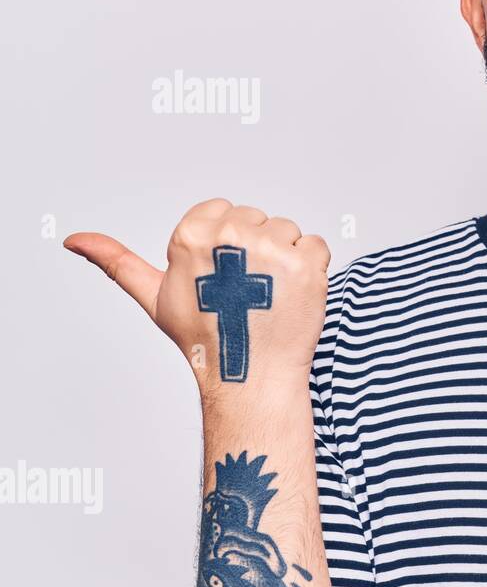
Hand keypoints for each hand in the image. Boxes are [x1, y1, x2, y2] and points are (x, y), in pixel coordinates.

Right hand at [64, 198, 330, 394]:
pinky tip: (294, 296)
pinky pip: (316, 244)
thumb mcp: (154, 295)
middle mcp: (230, 235)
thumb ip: (117, 261)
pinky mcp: (306, 262)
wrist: (250, 376)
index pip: (222, 210)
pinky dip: (312, 268)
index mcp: (191, 235)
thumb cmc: (202, 338)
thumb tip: (71, 238)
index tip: (219, 278)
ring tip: (267, 296)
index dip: (224, 245)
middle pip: (256, 218)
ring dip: (284, 259)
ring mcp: (271, 248)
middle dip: (255, 249)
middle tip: (242, 292)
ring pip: (287, 230)